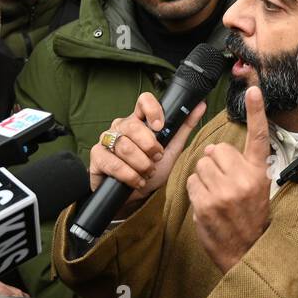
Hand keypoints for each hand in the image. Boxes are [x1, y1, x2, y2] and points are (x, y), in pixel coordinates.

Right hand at [88, 91, 208, 206]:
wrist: (134, 196)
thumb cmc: (151, 171)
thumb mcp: (171, 150)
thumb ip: (183, 128)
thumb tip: (200, 106)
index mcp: (139, 120)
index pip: (143, 101)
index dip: (152, 110)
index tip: (159, 126)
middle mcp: (121, 126)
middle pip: (133, 126)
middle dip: (150, 147)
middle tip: (157, 159)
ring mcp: (106, 140)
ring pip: (125, 147)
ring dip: (142, 164)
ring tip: (148, 173)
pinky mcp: (97, 157)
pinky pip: (114, 163)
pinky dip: (130, 175)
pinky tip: (137, 181)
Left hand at [187, 85, 270, 272]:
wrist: (245, 252)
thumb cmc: (251, 219)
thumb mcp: (258, 190)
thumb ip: (241, 167)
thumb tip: (215, 150)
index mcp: (258, 174)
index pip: (259, 137)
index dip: (257, 112)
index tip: (255, 90)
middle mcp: (242, 179)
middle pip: (216, 150)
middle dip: (214, 162)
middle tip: (223, 182)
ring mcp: (222, 192)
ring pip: (200, 165)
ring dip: (203, 177)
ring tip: (216, 195)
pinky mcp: (204, 203)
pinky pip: (191, 182)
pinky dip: (195, 190)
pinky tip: (207, 204)